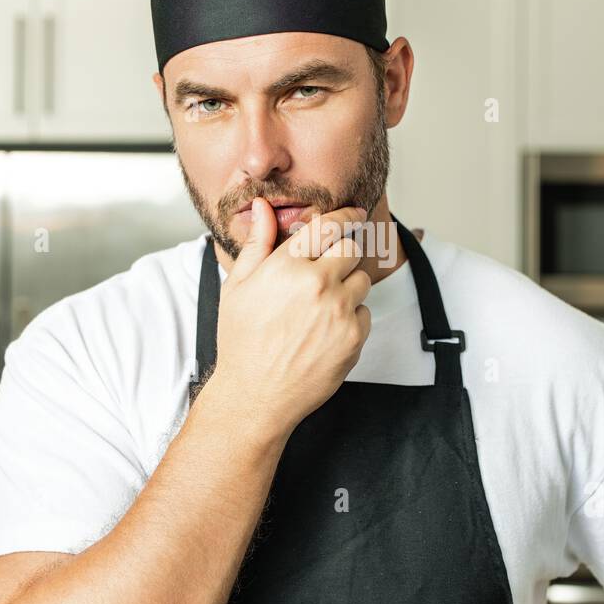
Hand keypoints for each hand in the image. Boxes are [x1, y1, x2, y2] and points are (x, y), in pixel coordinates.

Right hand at [205, 199, 371, 438]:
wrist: (255, 395)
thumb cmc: (242, 341)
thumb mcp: (238, 287)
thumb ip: (257, 243)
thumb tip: (264, 208)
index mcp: (287, 265)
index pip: (330, 225)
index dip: (347, 215)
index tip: (355, 214)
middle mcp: (317, 283)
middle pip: (352, 247)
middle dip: (343, 254)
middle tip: (327, 270)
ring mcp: (339, 311)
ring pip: (362, 279)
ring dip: (348, 286)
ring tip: (320, 307)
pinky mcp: (354, 337)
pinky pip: (365, 312)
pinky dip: (351, 317)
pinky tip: (325, 331)